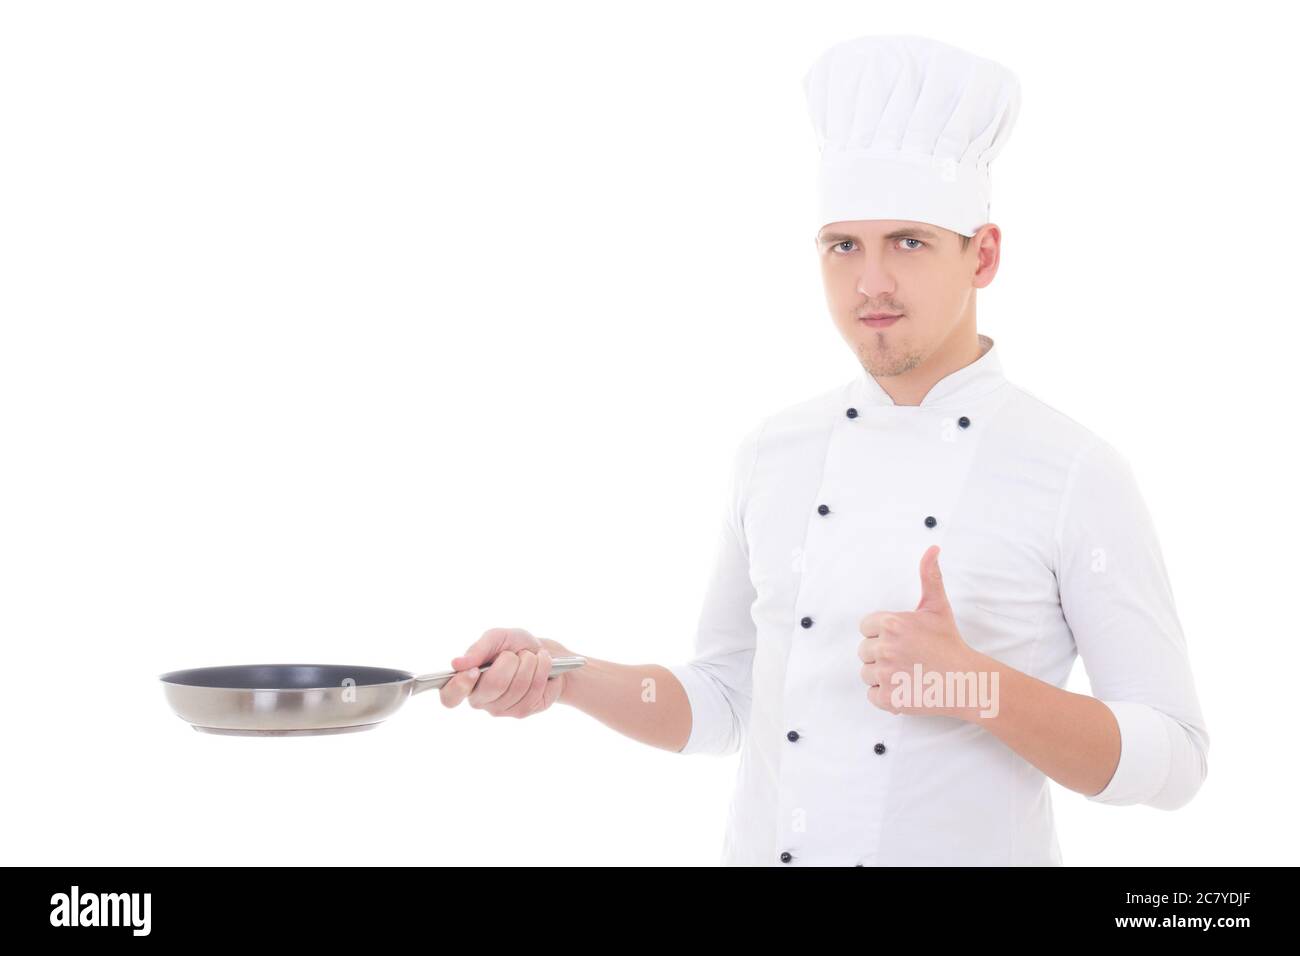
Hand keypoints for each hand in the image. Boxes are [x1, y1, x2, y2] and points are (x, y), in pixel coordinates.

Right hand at [440, 627, 569, 717]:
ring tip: (530, 657)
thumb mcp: (496, 638)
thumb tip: (456, 664)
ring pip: (518, 687)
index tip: (475, 670)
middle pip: (494, 684)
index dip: (459, 686)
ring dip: (530, 663)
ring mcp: (501, 709)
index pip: (450, 697)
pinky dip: (542, 670)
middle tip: (515, 654)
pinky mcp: (522, 711)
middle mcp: (480, 699)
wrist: (543, 653)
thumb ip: (478, 649)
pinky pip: (534, 691)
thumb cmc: (513, 645)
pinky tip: (541, 664)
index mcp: (466, 681)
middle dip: (511, 661)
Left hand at [857, 546, 979, 717]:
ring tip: (907, 672)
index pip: (865, 627)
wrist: (967, 680)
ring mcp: (886, 675)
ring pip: (867, 673)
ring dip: (882, 675)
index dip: (881, 632)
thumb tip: (932, 548)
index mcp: (892, 623)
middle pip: (864, 650)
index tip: (901, 639)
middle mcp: (885, 647)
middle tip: (907, 657)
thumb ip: (929, 576)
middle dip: (881, 654)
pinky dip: (885, 695)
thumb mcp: (938, 607)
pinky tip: (905, 687)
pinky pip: (871, 695)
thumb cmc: (949, 643)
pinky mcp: (889, 698)